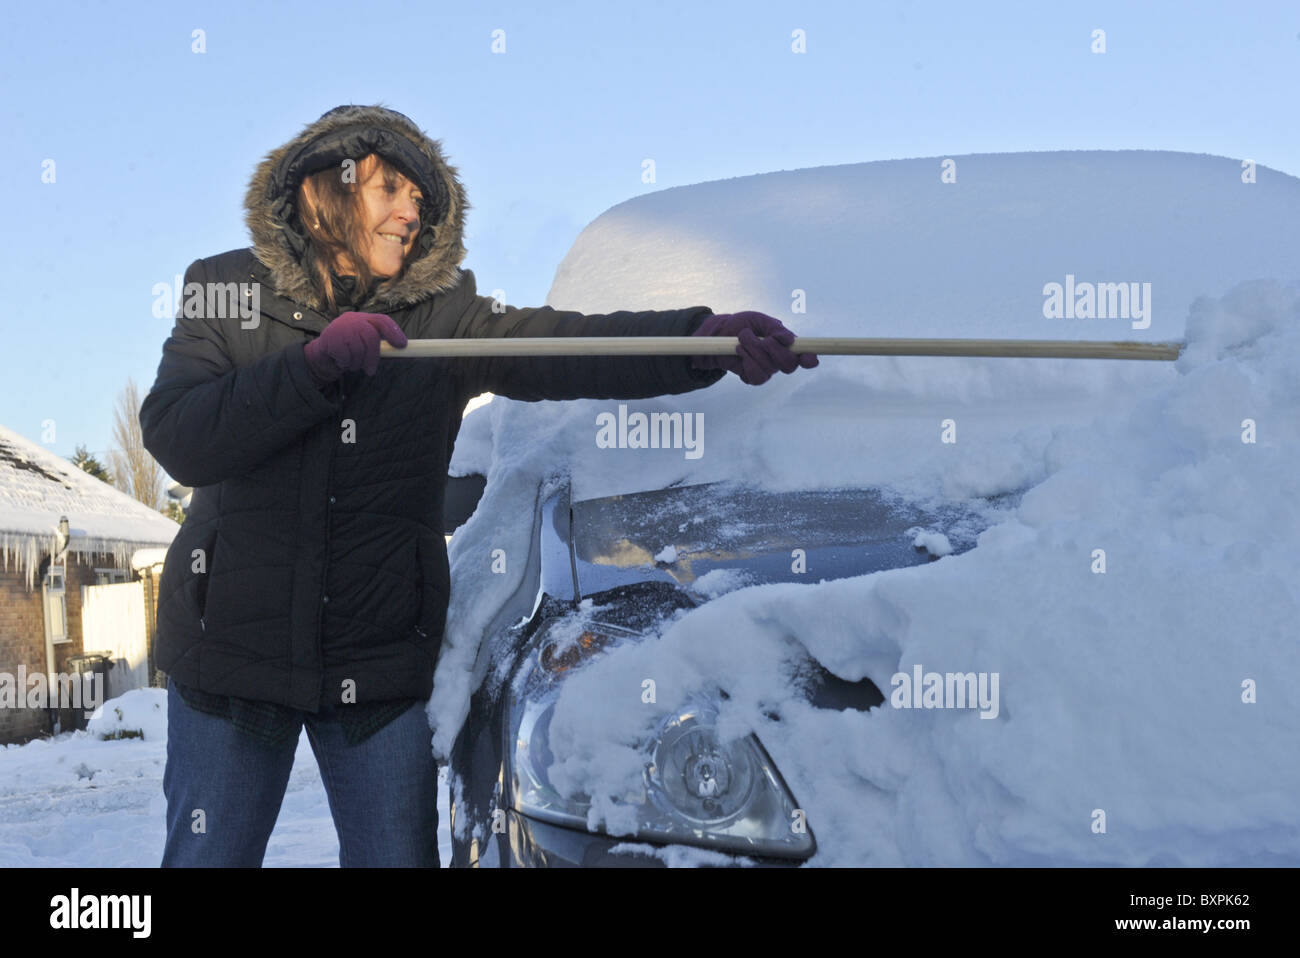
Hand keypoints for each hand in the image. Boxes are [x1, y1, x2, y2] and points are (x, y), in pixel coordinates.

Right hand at [304, 311, 407, 383]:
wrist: (321, 354)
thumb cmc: (349, 351)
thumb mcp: (364, 344)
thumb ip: (379, 345)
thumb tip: (401, 351)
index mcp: (363, 319)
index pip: (382, 320)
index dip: (394, 332)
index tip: (402, 345)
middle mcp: (352, 319)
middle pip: (370, 336)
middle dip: (373, 356)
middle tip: (370, 371)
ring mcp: (340, 327)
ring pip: (358, 348)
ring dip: (357, 363)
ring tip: (352, 365)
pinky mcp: (329, 338)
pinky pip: (345, 356)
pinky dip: (345, 363)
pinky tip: (341, 362)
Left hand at [690, 311, 818, 385]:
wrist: (720, 334)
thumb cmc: (742, 324)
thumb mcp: (759, 320)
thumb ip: (775, 328)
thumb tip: (789, 339)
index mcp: (786, 345)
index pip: (804, 356)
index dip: (809, 359)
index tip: (809, 358)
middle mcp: (780, 360)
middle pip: (789, 365)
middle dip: (773, 349)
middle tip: (761, 338)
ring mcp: (767, 370)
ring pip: (769, 368)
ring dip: (753, 350)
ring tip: (742, 339)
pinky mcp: (753, 378)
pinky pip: (756, 376)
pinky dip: (746, 361)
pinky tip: (740, 352)